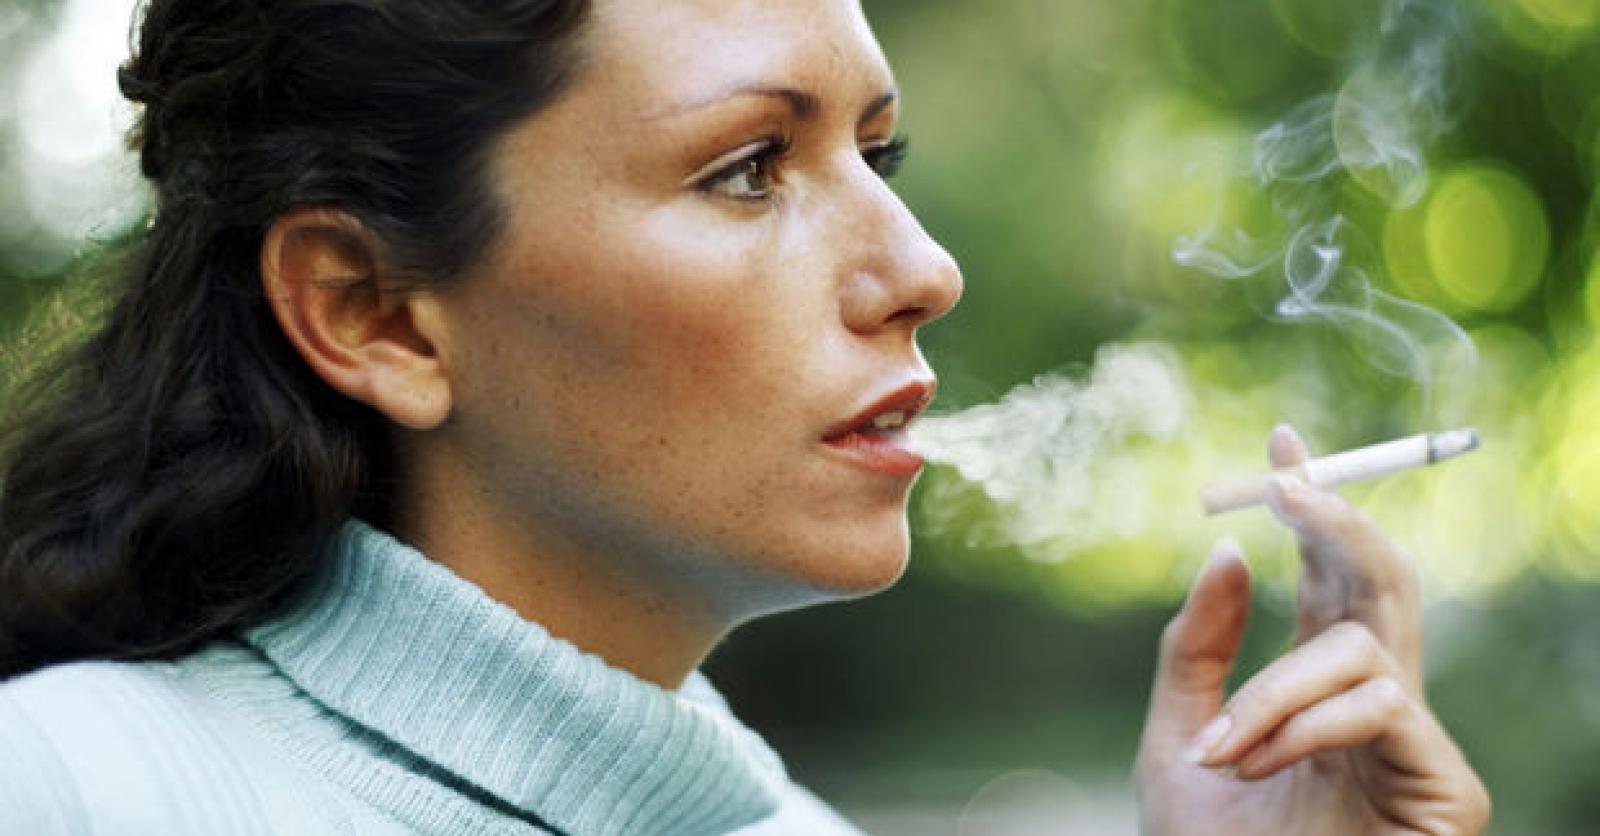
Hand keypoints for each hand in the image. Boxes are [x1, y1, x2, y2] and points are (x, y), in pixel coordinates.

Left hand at [1134, 426, 1490, 835]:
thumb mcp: (1178, 741)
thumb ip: (1198, 651)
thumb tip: (1230, 549)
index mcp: (1314, 686)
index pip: (1328, 577)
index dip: (1311, 506)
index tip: (1280, 440)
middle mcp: (1372, 701)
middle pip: (1382, 581)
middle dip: (1333, 521)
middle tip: (1283, 482)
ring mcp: (1415, 742)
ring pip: (1360, 646)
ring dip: (1271, 687)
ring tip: (1217, 752)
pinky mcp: (1448, 786)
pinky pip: (1377, 707)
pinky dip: (1300, 723)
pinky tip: (1252, 761)